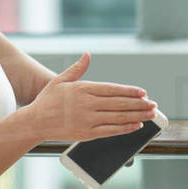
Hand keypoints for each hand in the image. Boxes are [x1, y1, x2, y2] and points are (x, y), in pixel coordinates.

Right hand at [28, 53, 157, 142]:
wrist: (34, 122)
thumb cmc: (47, 101)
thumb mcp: (60, 80)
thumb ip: (77, 69)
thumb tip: (87, 54)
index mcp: (83, 89)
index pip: (112, 89)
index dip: (130, 91)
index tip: (143, 92)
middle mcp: (87, 104)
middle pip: (119, 103)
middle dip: (139, 104)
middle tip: (153, 104)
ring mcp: (88, 119)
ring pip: (118, 117)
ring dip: (137, 115)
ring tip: (150, 114)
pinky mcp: (86, 133)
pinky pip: (110, 131)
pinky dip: (125, 129)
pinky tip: (136, 126)